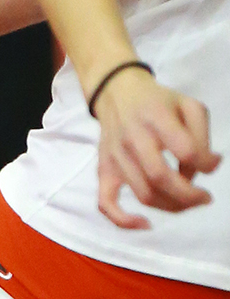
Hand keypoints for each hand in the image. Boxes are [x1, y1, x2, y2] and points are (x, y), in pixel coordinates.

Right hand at [92, 67, 219, 228]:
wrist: (115, 92)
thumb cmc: (158, 102)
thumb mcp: (189, 105)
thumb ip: (203, 134)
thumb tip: (210, 165)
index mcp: (156, 118)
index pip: (186, 151)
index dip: (206, 165)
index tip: (211, 163)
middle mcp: (132, 138)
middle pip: (161, 178)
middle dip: (190, 196)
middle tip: (205, 197)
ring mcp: (115, 156)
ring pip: (144, 194)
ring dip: (173, 206)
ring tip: (186, 201)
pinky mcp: (104, 169)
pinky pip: (106, 201)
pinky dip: (123, 220)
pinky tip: (144, 224)